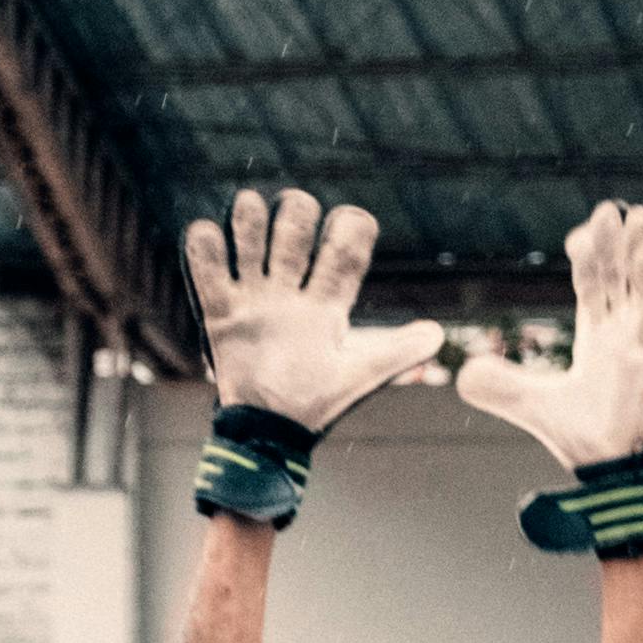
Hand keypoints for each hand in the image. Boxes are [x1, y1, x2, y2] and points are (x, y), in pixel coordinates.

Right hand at [185, 184, 441, 436]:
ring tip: (250, 212)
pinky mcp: (220, 309)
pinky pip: (206, 265)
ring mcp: (255, 296)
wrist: (270, 430)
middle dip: (295, 212)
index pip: (345, 244)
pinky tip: (210, 237)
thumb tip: (438, 334)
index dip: (350, 225)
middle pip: (295, 223)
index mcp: (329, 299)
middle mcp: (293, 289)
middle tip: (294, 222)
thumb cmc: (319, 401)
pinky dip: (204, 242)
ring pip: (250, 231)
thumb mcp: (363, 373)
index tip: (347, 222)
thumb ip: (400, 350)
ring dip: (249, 214)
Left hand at [456, 201, 642, 477]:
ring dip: (639, 248)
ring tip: (638, 213)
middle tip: (609, 207)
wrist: (603, 467)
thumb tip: (463, 373)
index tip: (576, 235)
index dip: (586, 258)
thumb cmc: (578, 435)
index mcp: (597, 339)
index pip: (591, 286)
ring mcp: (638, 340)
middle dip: (613, 242)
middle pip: (616, 276)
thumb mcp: (529, 402)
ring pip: (639, 283)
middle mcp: (621, 333)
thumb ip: (499, 386)